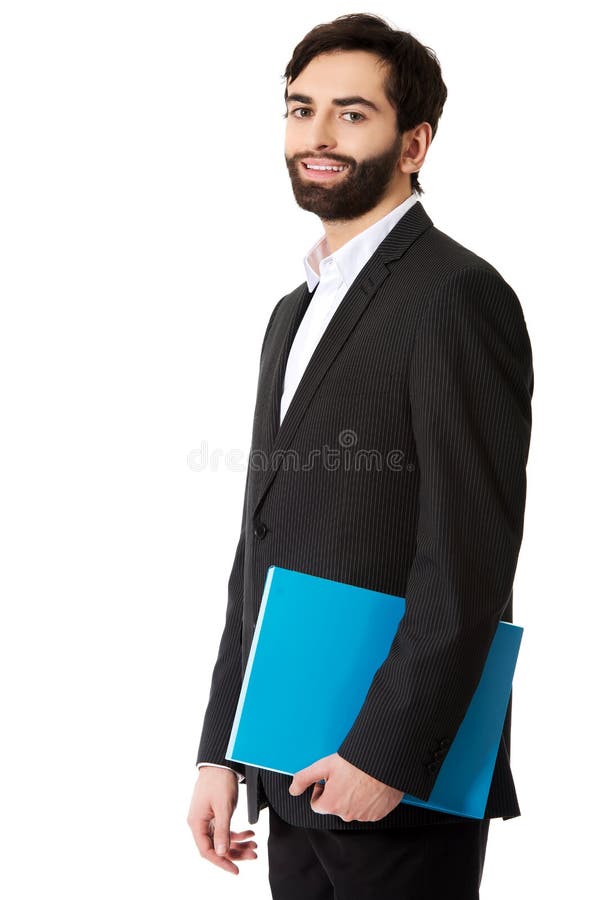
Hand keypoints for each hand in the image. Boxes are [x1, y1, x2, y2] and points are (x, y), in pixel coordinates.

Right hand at [187, 766, 256, 875]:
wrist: (221, 762)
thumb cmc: (219, 781)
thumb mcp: (223, 807)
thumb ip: (222, 831)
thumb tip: (221, 853)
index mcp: (197, 823)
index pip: (207, 851)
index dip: (221, 862)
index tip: (236, 870)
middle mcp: (199, 823)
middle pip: (217, 847)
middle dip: (236, 853)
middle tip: (253, 855)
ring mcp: (207, 819)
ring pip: (223, 840)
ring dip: (239, 844)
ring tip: (254, 845)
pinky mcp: (215, 814)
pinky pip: (225, 830)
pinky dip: (238, 833)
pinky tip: (250, 833)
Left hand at [288, 752, 403, 821]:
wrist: (385, 762)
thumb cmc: (356, 762)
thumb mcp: (324, 765)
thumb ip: (304, 778)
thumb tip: (292, 789)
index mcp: (331, 805)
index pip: (317, 805)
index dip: (321, 790)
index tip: (329, 780)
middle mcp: (346, 815)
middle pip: (335, 806)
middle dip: (338, 793)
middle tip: (345, 776)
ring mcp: (363, 816)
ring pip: (352, 808)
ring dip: (352, 797)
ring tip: (359, 778)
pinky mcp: (378, 814)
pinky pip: (368, 810)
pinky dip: (367, 800)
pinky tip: (370, 785)